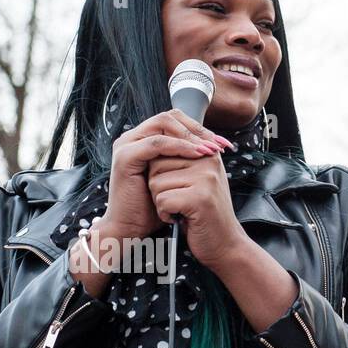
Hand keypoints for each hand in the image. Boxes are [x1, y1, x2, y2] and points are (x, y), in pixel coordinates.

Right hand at [97, 108, 228, 240]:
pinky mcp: (125, 158)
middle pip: (169, 118)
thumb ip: (185, 159)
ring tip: (209, 149)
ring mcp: (126, 146)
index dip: (199, 128)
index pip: (174, 121)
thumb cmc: (152, 208)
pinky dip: (178, 147)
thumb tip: (213, 146)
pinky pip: (156, 144)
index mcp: (143, 140)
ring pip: (162, 125)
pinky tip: (195, 154)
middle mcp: (132, 138)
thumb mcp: (173, 178)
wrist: (131, 229)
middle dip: (197, 129)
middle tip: (217, 143)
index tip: (221, 142)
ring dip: (190, 136)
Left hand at [146, 139, 250, 274]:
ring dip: (161, 202)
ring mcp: (206, 179)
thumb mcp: (196, 181)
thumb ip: (180, 162)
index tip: (177, 190)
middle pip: (156, 165)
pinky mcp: (200, 198)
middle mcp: (208, 160)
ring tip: (180, 210)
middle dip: (159, 188)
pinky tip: (180, 219)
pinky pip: (162, 200)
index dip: (160, 175)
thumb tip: (152, 144)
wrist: (225, 245)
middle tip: (179, 202)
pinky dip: (165, 214)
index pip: (163, 150)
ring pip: (156, 183)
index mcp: (206, 153)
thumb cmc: (203, 215)